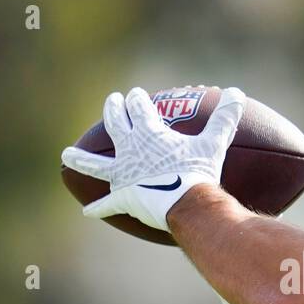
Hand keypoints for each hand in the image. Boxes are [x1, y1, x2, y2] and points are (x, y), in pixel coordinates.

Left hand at [60, 86, 245, 230]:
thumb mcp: (214, 142)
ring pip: (94, 164)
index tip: (135, 95)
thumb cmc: (200, 172)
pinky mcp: (123, 198)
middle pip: (114, 124)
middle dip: (112, 110)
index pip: (137, 107)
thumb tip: (237, 93)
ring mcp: (122, 175)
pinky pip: (108, 204)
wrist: (187, 204)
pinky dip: (98, 208)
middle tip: (111, 103)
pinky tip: (87, 211)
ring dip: (80, 159)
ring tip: (66, 155)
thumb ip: (224, 117)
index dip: (136, 99)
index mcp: (148, 132)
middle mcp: (128, 149)